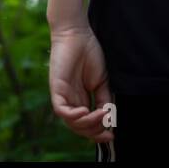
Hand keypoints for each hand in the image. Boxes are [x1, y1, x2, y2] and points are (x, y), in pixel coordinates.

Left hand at [48, 26, 113, 141]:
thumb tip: (109, 117)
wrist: (78, 33)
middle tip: (108, 131)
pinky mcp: (56, 88)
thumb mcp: (102, 81)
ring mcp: (62, 95)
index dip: (98, 132)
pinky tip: (85, 111)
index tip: (112, 134)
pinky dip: (72, 116)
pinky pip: (60, 110)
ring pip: (70, 122)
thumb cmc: (89, 53)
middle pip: (78, 127)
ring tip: (100, 116)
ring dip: (87, 124)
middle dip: (94, 132)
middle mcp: (70, 100)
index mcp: (80, 99)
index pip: (86, 124)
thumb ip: (104, 99)